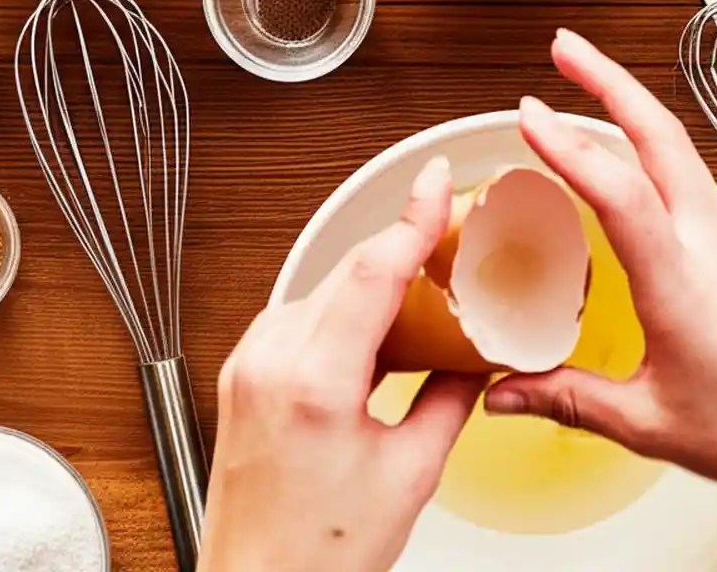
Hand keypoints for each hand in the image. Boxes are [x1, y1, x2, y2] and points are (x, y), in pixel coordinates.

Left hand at [200, 157, 486, 571]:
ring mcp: (247, 367)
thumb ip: (449, 402)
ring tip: (421, 289)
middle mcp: (269, 362)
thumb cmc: (319, 555)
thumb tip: (474, 362)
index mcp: (314, 383)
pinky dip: (342, 312)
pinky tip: (374, 332)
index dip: (411, 218)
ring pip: (321, 291)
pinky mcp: (242, 378)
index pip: (370, 273)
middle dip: (400, 249)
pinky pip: (299, 318)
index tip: (434, 181)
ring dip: (370, 283)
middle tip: (448, 237)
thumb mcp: (410, 475)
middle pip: (346, 274)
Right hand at [484, 29, 716, 498]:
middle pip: (662, 137)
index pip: (623, 195)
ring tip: (584, 85)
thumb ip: (565, 399)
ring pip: (679, 149)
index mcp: (683, 285)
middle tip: (562, 48)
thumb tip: (503, 392)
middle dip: (609, 80)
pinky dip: (652, 145)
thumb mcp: (645, 421)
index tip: (529, 113)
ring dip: (632, 107)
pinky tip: (630, 154)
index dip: (571, 147)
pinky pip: (691, 175)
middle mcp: (713, 246)